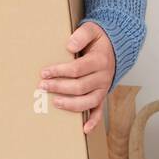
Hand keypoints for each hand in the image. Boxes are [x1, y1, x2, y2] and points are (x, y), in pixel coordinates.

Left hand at [37, 20, 115, 134]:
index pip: (77, 69)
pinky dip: (94, 121)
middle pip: (80, 87)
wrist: (115, 47)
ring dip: (71, 104)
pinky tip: (84, 129)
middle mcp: (103, 77)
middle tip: (42, 87)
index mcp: (100, 60)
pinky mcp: (102, 95)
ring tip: (55, 103)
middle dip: (59, 88)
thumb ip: (82, 35)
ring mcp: (103, 88)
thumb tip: (69, 46)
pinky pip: (100, 111)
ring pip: (88, 101)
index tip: (44, 73)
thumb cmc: (99, 40)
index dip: (59, 72)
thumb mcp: (92, 29)